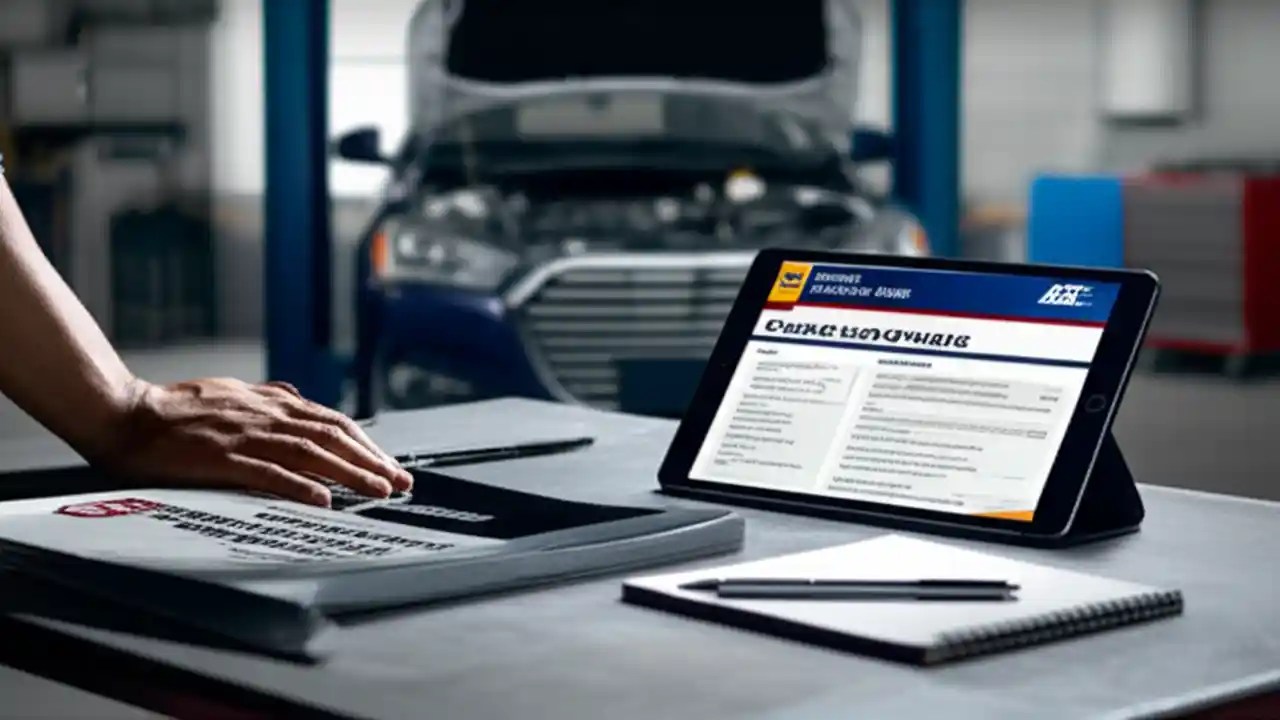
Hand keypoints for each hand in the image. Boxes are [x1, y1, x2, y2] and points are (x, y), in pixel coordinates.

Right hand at [91, 377, 412, 506]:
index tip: (391, 465)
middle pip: (331, 436)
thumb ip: (268, 399)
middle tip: (401, 482)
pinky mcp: (220, 457)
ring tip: (378, 490)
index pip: (332, 422)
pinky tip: (322, 500)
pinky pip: (266, 472)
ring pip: (310, 453)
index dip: (366, 444)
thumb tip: (300, 401)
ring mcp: (244, 435)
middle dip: (371, 460)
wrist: (124, 413)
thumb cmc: (176, 408)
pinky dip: (298, 486)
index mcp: (270, 403)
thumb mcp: (232, 393)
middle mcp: (265, 415)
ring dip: (349, 472)